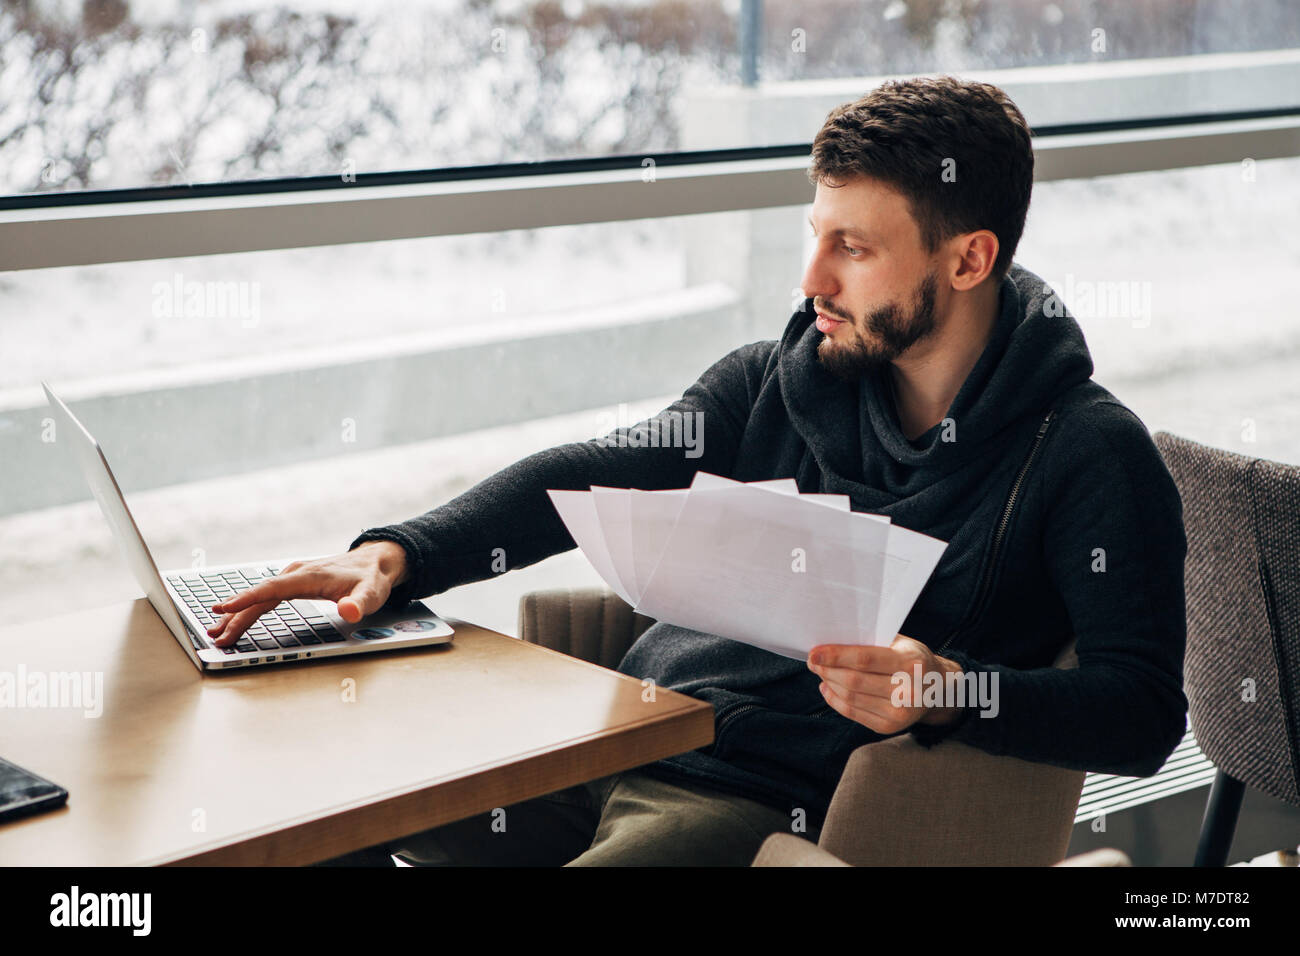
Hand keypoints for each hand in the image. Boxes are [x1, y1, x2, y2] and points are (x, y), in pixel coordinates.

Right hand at [205, 541, 409, 647]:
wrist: (377, 560)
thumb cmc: (372, 578)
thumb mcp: (371, 594)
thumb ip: (360, 604)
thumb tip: (349, 611)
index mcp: (309, 576)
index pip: (271, 589)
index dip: (247, 600)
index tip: (223, 608)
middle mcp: (297, 573)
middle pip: (259, 596)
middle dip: (235, 616)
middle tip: (216, 636)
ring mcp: (294, 576)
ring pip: (260, 596)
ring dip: (238, 614)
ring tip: (218, 632)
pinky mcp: (295, 582)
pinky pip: (266, 596)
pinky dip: (249, 608)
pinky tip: (237, 619)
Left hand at [807, 634, 964, 734]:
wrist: (939, 689)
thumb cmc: (913, 659)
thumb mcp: (901, 643)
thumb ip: (872, 642)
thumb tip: (832, 642)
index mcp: (912, 664)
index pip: (865, 660)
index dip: (836, 656)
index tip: (815, 652)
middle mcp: (908, 691)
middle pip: (854, 681)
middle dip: (828, 670)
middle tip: (813, 661)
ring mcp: (899, 713)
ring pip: (851, 698)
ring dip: (829, 683)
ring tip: (820, 672)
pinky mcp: (889, 727)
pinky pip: (853, 713)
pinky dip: (835, 700)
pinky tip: (828, 688)